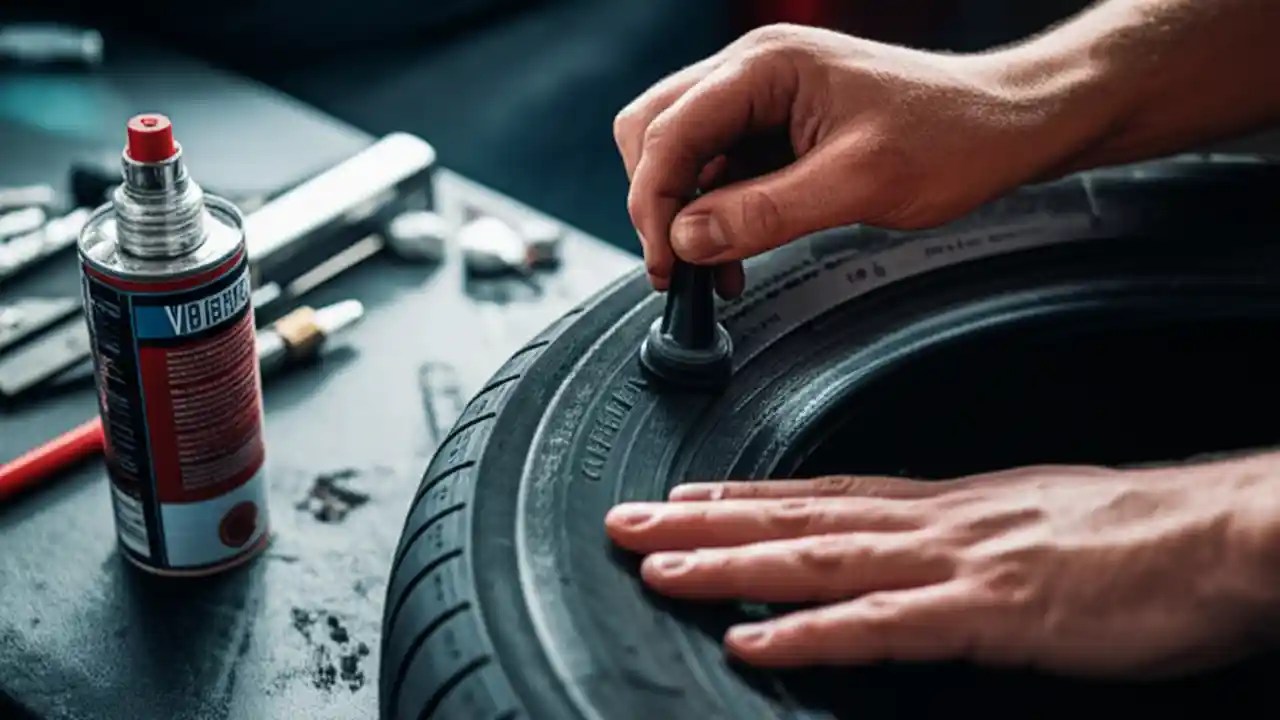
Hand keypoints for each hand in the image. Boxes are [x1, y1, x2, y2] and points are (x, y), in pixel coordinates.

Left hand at [604, 458, 1279, 676]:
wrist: (1224, 534)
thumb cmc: (1142, 537)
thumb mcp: (1036, 524)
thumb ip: (970, 540)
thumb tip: (925, 555)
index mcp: (947, 507)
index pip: (823, 496)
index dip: (745, 499)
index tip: (684, 498)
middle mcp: (936, 524)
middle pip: (796, 518)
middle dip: (703, 523)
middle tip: (628, 522)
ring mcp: (958, 565)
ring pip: (817, 559)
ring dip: (729, 566)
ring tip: (657, 568)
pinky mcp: (992, 615)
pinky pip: (881, 625)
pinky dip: (810, 634)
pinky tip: (752, 642)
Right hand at [613, 23, 1112, 296]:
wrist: (1008, 124)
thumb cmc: (952, 138)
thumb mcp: (857, 184)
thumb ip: (764, 212)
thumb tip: (688, 238)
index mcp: (765, 66)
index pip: (667, 130)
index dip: (654, 203)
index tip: (669, 265)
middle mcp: (753, 70)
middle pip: (654, 130)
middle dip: (656, 200)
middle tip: (679, 265)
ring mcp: (763, 96)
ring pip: (681, 149)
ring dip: (684, 210)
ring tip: (713, 267)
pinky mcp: (776, 124)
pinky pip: (719, 165)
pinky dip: (714, 210)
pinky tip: (734, 250)